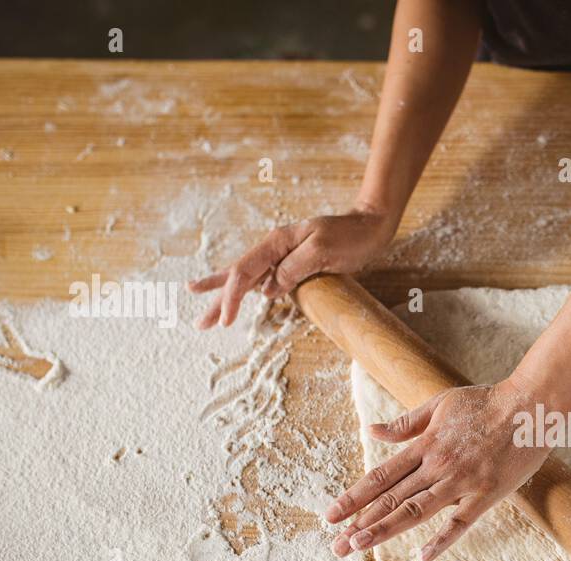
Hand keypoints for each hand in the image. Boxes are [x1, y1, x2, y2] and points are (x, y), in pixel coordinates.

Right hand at [189, 204, 396, 329]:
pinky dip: (247, 289)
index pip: (244, 272)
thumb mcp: (322, 250)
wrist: (370, 227)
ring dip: (226, 295)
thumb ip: (293, 268)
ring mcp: (282, 256)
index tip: (225, 321)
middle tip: (200, 323)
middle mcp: (274, 248)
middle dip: (217, 300)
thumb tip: (267, 290)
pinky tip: (241, 295)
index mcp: (276, 242)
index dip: (231, 298)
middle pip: (238, 275)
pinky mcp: (293, 265)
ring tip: (207, 308)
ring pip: (247, 278)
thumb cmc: (350, 237)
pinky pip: (263, 279)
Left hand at [327, 379, 551, 560]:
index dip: (354, 496)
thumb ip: (406, 423)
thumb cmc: (486, 402)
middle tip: (337, 545)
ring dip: (385, 530)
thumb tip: (371, 431)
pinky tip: (423, 556)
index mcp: (425, 445)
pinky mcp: (486, 494)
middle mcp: (438, 466)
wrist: (531, 405)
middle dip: (361, 522)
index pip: (381, 476)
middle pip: (391, 498)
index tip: (331, 514)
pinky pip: (461, 522)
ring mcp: (461, 482)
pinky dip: (442, 540)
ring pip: (416, 510)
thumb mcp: (440, 404)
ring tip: (358, 546)